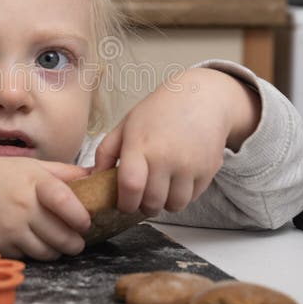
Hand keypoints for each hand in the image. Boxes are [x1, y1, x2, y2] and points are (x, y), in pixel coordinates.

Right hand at [0, 154, 90, 259]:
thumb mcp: (31, 166)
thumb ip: (64, 172)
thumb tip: (95, 174)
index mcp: (33, 182)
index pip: (64, 201)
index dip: (80, 216)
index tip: (86, 222)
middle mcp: (22, 206)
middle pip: (60, 235)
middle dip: (75, 242)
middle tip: (79, 239)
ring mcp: (10, 228)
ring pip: (47, 251)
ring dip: (59, 251)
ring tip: (61, 244)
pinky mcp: (0, 245)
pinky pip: (28, 256)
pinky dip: (37, 253)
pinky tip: (37, 242)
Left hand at [93, 67, 259, 215]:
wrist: (202, 98)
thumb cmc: (159, 110)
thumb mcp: (126, 124)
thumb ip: (106, 151)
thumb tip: (94, 177)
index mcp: (141, 145)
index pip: (131, 187)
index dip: (125, 203)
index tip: (124, 203)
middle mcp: (166, 157)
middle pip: (152, 203)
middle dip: (144, 206)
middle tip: (142, 195)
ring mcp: (189, 166)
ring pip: (174, 206)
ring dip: (165, 203)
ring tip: (160, 188)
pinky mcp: (208, 170)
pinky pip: (192, 197)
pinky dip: (183, 194)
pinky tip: (177, 178)